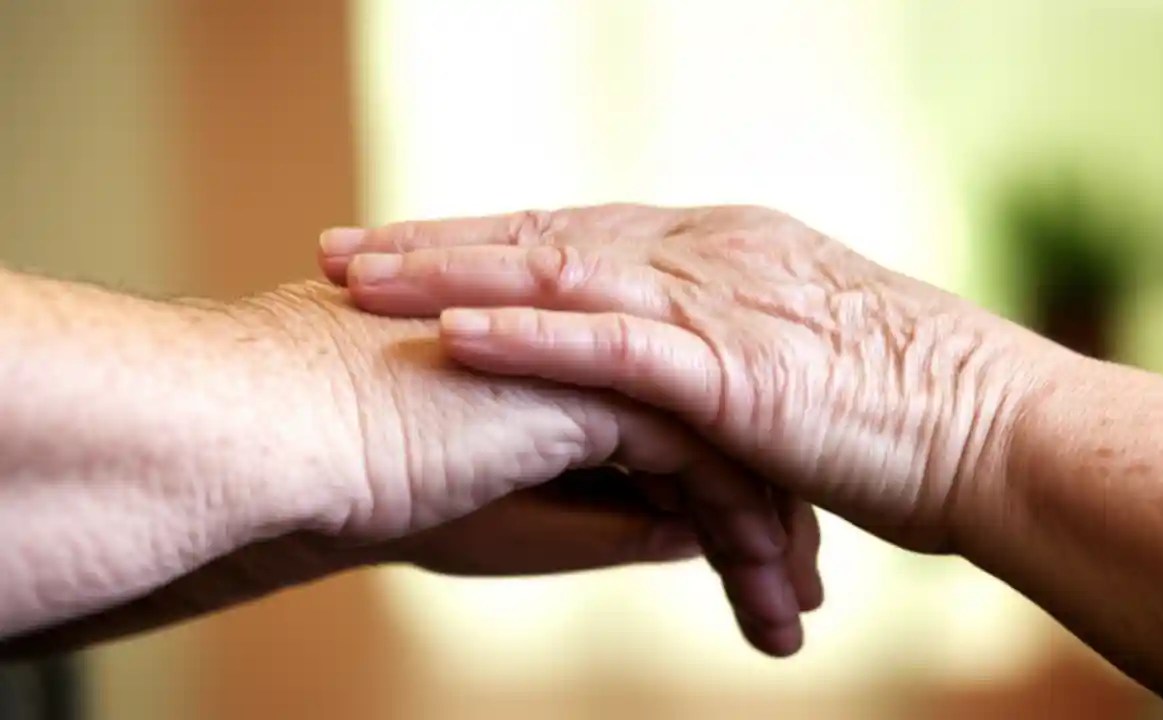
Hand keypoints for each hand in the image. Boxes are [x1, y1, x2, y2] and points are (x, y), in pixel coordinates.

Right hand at [237, 282, 821, 654]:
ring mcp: (613, 355)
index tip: (762, 568)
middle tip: (799, 594)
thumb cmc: (380, 476)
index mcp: (584, 368)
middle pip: (725, 435)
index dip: (726, 503)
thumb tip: (693, 538)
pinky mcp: (606, 381)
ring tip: (787, 617)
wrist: (293, 431)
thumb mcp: (520, 515)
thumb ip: (613, 513)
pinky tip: (764, 594)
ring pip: (730, 448)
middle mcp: (611, 351)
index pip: (688, 429)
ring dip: (768, 539)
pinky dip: (742, 534)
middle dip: (771, 522)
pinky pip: (708, 463)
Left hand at [320, 204, 1055, 552]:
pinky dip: (528, 336)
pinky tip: (452, 334)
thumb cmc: (902, 413)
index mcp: (721, 250)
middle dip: (436, 244)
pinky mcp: (734, 366)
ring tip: (356, 279)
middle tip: (341, 250)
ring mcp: (720, 302)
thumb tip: (679, 379)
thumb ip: (726, 353)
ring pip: (558, 274)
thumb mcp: (796, 363)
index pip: (578, 234)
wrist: (997, 433)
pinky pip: (612, 345)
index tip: (406, 250)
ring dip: (450, 275)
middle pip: (545, 236)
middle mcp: (710, 254)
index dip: (485, 241)